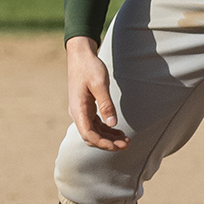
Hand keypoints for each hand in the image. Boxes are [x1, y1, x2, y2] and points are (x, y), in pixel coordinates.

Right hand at [66, 37, 127, 151]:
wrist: (80, 57)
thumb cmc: (90, 68)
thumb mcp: (100, 85)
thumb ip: (106, 104)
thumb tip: (112, 124)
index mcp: (78, 109)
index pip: (88, 134)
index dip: (101, 143)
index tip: (116, 146)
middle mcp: (77, 113)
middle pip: (91, 136)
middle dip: (107, 143)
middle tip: (126, 145)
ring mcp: (81, 111)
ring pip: (94, 131)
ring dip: (108, 138)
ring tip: (126, 141)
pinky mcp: (86, 108)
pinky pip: (95, 124)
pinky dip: (106, 129)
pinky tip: (118, 132)